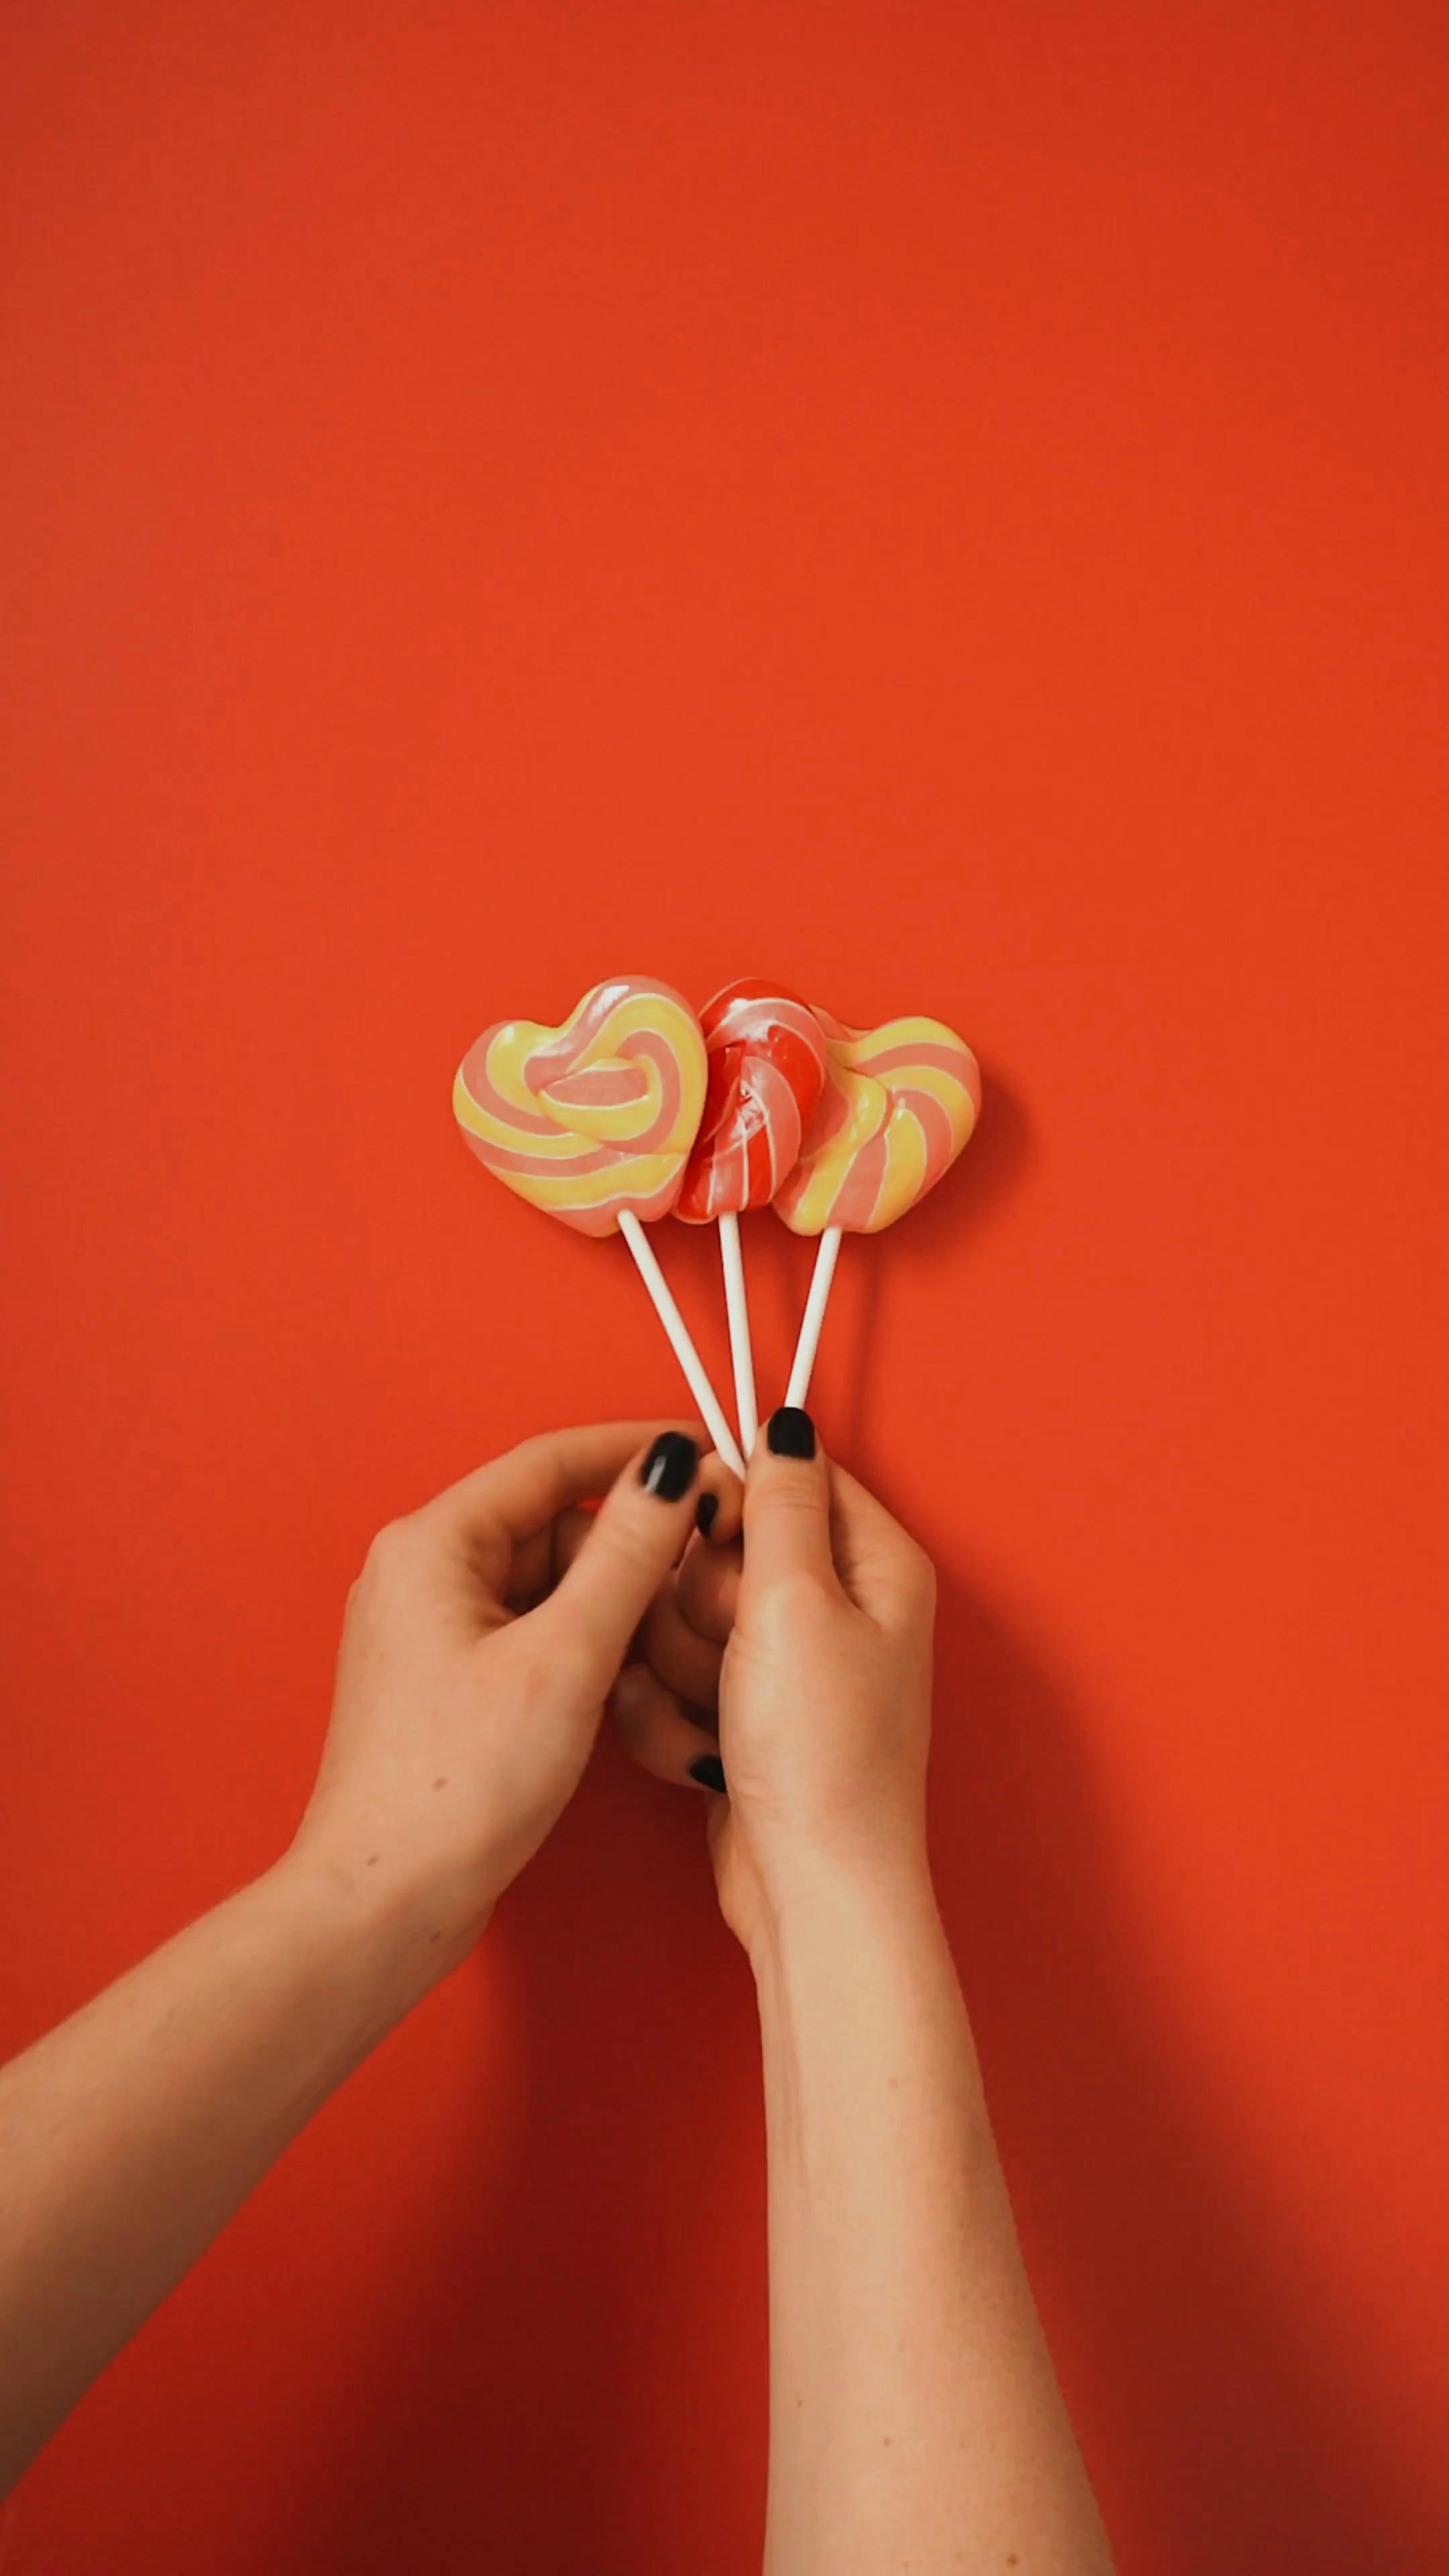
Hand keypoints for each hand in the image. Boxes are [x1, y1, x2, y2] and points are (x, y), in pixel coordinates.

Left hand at [291, 1422, 731, 1982]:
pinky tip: (628, 1686)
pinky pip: (534, 1632)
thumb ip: (627, 1554)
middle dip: (632, 1548)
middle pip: (555, 1524)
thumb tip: (674, 1468)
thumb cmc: (454, 1788)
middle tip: (706, 1578)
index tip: (714, 1454)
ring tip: (672, 1647)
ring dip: (615, 1605)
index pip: (553, 1460)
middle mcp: (422, 1573)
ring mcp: (432, 1631)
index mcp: (432, 1544)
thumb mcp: (564, 1658)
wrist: (384, 1904)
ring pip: (550, 1583)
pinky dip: (586, 1647)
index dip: (639, 1451)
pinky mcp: (450, 1683)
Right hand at [614, 1408, 936, 1956]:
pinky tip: (702, 1750)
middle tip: (731, 1646)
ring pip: (685, 1612)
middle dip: (701, 1597)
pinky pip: (674, 1676)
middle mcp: (838, 1607)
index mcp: (875, 1563)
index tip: (710, 1535)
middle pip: (725, 1543)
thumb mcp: (796, 1601)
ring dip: (681, 1662)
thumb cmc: (820, 1754)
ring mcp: (786, 1665)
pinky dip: (674, 1712)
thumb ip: (780, 1500)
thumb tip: (784, 1421)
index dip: (734, 1499)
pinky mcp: (742, 1714)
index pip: (791, 1474)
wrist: (808, 1888)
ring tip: (721, 1711)